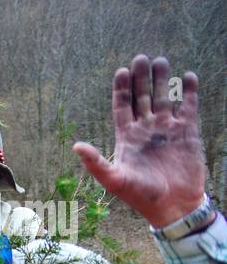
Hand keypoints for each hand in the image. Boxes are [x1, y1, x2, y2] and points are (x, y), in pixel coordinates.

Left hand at [73, 54, 206, 227]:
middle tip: (141, 58)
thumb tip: (75, 145)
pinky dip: (188, 92)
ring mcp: (166, 129)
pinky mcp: (187, 132)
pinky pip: (188, 107)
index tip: (121, 71)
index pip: (122, 107)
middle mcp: (145, 130)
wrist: (172, 205)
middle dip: (141, 78)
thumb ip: (95, 162)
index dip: (122, 90)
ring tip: (161, 61)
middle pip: (142, 98)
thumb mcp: (114, 179)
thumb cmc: (140, 195)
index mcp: (126, 137)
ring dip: (163, 81)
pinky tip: (188, 77)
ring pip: (163, 98)